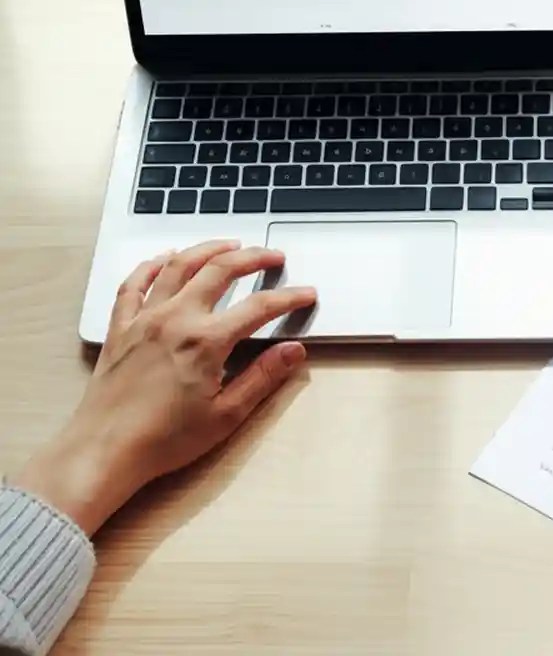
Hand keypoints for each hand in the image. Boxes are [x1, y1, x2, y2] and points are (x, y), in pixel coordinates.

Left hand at [11, 240, 316, 534]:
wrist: (106, 450)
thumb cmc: (165, 439)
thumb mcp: (227, 414)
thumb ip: (263, 377)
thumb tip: (294, 351)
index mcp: (206, 341)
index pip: (259, 307)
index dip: (289, 297)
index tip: (307, 293)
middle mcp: (175, 319)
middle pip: (219, 270)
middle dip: (252, 257)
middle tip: (273, 255)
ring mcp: (144, 319)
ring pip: (178, 266)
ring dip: (207, 249)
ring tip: (228, 244)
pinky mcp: (120, 328)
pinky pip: (134, 284)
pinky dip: (151, 265)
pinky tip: (164, 258)